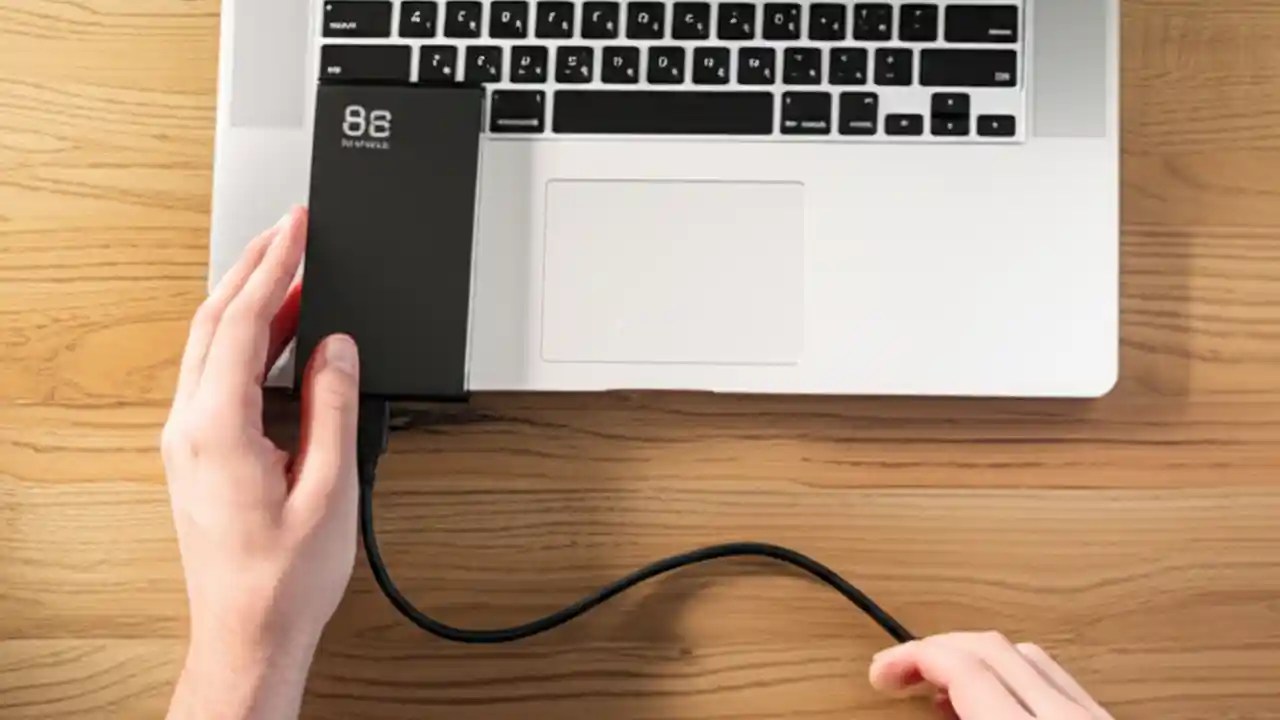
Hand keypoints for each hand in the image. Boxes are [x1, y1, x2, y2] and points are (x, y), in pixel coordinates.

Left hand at [163, 207, 359, 719]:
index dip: (274, 268)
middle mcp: (190, 428)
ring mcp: (187, 440)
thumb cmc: (285, 577)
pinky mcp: (196, 453)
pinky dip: (247, 339)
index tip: (297, 229)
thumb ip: (332, 407)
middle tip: (290, 231)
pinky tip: (279, 335)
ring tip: (292, 271)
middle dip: (254, 268)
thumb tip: (335, 347)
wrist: (248, 631)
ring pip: (210, 345)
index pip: (243, 323)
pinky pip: (214, 374)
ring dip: (249, 301)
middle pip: (215, 322)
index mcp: (219, 429)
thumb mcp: (330, 487)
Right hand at [870, 632, 1112, 719]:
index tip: (882, 672)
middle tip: (899, 672)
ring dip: (976, 658)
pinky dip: (1016, 677)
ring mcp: (1096, 718)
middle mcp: (1068, 718)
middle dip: (936, 648)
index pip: (964, 669)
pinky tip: (995, 702)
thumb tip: (921, 703)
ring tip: (942, 687)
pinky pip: (1058, 682)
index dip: (911, 658)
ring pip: (1031, 656)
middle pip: (994, 648)